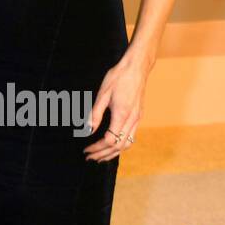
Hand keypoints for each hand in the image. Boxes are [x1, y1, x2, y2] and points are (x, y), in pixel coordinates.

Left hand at [83, 45, 152, 161]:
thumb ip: (95, 114)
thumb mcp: (103, 94)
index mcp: (122, 115)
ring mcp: (137, 119)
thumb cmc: (118, 77)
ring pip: (127, 144)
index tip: (86, 150)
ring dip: (114, 153)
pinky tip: (112, 145)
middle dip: (104, 154)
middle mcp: (132, 120)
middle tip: (90, 158)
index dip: (97, 148)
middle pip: (119, 146)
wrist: (137, 67)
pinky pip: (131, 137)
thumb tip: (87, 130)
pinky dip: (121, 145)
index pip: (110, 140)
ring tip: (101, 156)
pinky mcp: (138, 116)